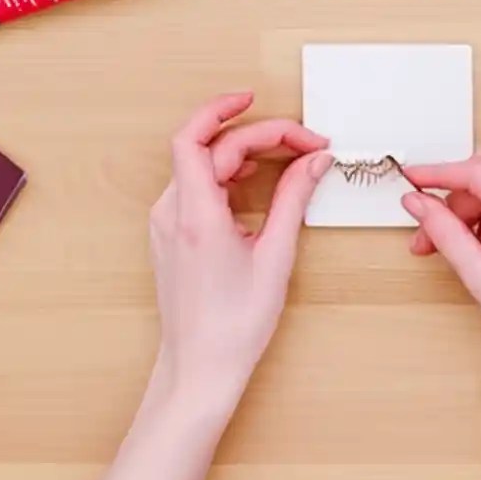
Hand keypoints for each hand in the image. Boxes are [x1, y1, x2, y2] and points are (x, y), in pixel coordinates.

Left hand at [148, 92, 331, 403]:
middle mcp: (172, 213)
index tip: (272, 111)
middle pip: (207, 148)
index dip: (232, 113)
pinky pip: (196, 187)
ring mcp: (166, 224)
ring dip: (240, 153)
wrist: (200, 368)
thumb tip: (314, 161)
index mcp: (195, 214)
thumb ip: (294, 199)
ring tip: (285, 158)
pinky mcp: (171, 235)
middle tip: (303, 143)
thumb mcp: (276, 256)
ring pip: (199, 165)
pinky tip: (256, 182)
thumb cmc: (234, 325)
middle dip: (256, 136)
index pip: (203, 138)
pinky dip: (227, 175)